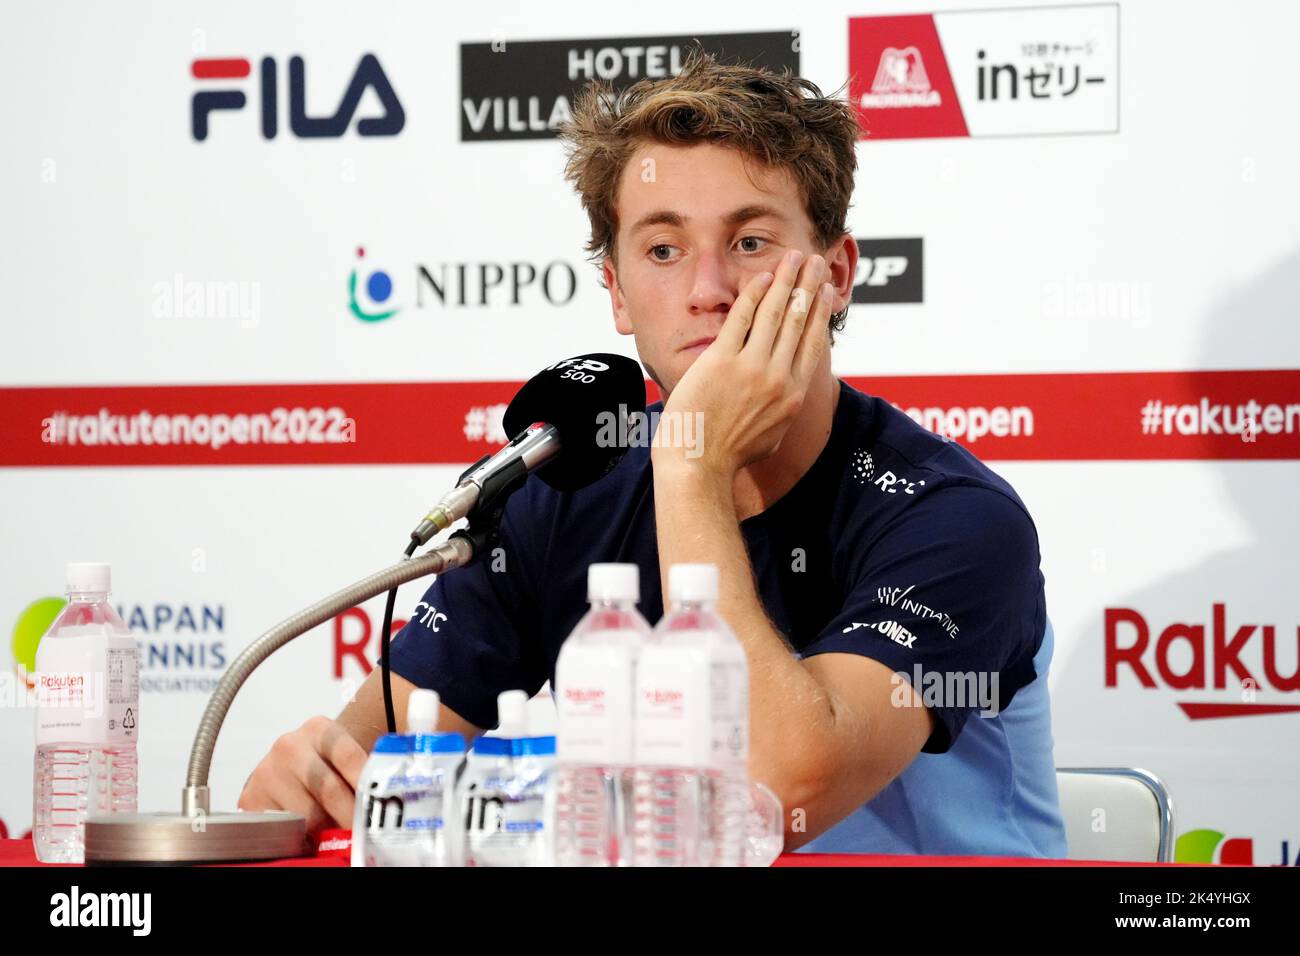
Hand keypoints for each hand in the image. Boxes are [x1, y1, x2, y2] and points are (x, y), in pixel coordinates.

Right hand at [237, 715, 368, 837]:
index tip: (378, 808)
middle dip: (350, 815)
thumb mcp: (346, 757)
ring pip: (306, 814)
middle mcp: (290, 746)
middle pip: (328, 790)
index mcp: (319, 729)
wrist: (295, 763)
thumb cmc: (328, 763)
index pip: (350, 758)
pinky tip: (313, 836)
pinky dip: (301, 836)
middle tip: (364, 832)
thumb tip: (389, 800)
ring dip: (326, 829)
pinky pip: (282, 827)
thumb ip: (365, 771)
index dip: (367, 787)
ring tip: (339, 833)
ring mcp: (267, 771)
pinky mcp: (251, 798)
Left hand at [657, 249, 835, 476]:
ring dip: (787, 280)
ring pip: (775, 314)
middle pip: (799, 321)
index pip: (813, 343)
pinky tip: (762, 277)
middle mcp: (777, 378)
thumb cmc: (730, 454)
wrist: (699, 464)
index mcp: (792, 395)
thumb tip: (789, 390)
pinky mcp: (721, 361)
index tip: (826, 290)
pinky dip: (754, 294)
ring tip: (793, 258)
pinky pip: (741, 318)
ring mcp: (750, 368)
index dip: (821, 312)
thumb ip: (783, 406)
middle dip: (808, 285)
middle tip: (814, 260)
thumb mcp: (771, 433)